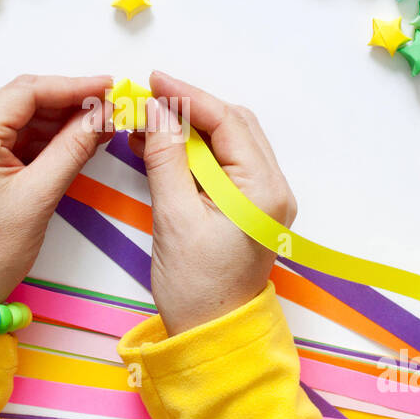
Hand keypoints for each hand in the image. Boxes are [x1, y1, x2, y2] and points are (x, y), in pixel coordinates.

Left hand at [0, 74, 112, 303]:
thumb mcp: (39, 197)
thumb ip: (74, 148)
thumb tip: (103, 114)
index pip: (25, 93)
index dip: (72, 86)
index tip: (109, 86)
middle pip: (19, 101)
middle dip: (66, 102)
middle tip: (109, 106)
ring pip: (14, 119)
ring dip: (55, 120)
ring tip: (97, 124)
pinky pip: (6, 140)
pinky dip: (39, 139)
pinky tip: (70, 142)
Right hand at [129, 72, 297, 334]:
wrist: (211, 337)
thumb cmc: (196, 289)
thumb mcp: (174, 217)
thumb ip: (166, 158)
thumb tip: (157, 111)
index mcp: (263, 190)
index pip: (227, 122)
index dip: (188, 96)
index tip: (154, 81)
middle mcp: (272, 190)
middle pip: (232, 126)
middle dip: (190, 108)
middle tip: (148, 100)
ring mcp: (262, 200)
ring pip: (226, 144)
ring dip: (188, 130)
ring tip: (147, 123)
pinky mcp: (246, 211)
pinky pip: (221, 167)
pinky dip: (192, 153)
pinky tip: (159, 148)